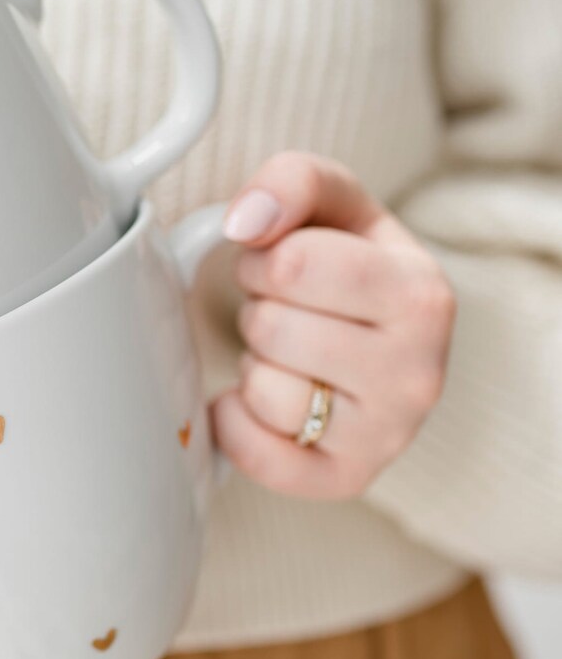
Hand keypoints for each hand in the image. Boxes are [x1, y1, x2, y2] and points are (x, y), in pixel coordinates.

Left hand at [210, 151, 456, 499]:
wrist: (378, 339)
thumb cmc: (347, 265)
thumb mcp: (331, 203)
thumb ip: (291, 180)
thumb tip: (244, 221)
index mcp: (421, 293)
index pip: (294, 263)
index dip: (263, 258)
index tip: (280, 265)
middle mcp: (419, 372)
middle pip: (272, 327)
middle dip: (257, 310)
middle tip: (284, 311)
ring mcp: (387, 435)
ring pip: (263, 390)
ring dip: (253, 364)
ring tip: (287, 354)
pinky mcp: (347, 478)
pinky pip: (256, 455)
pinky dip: (236, 423)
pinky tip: (260, 401)